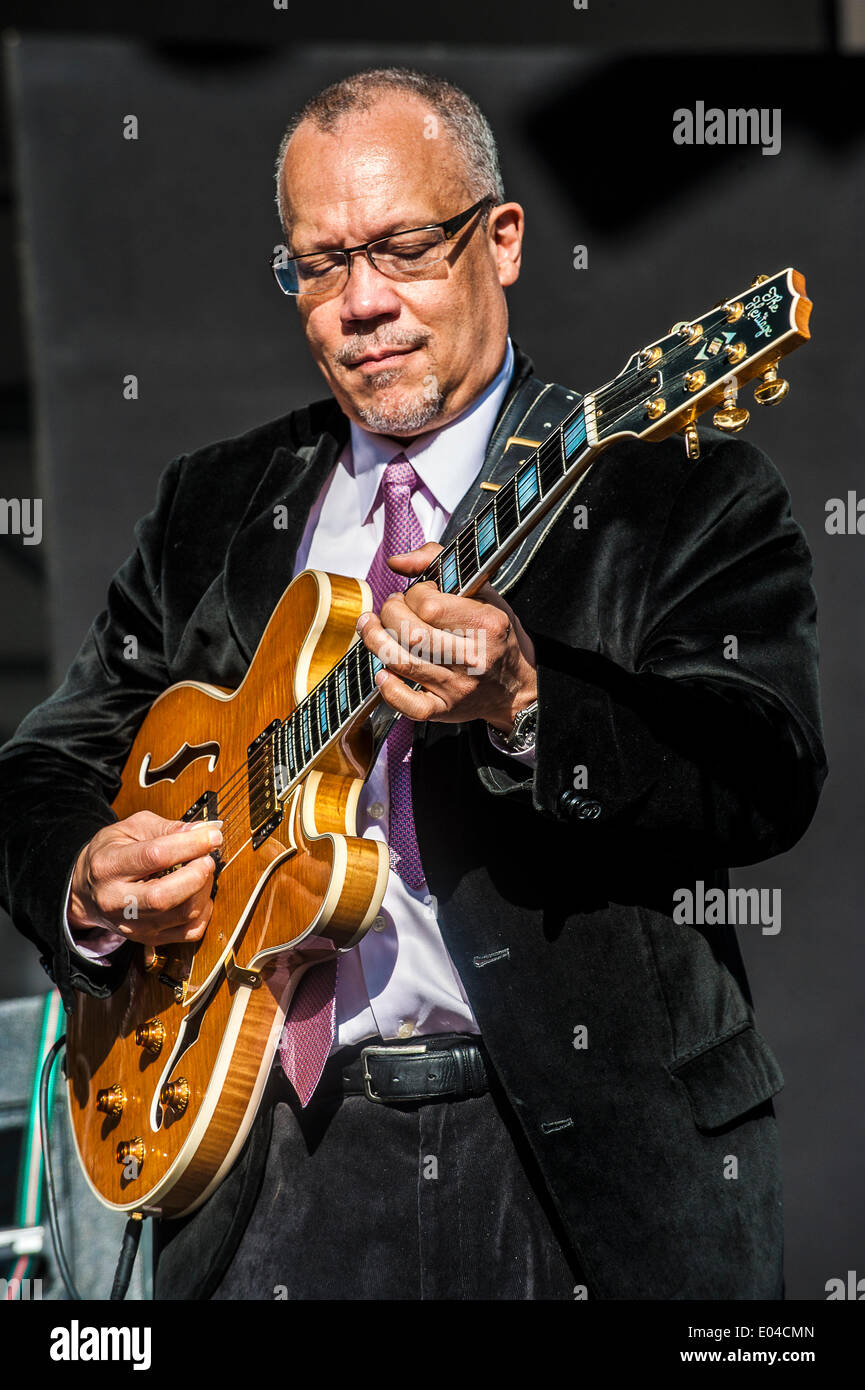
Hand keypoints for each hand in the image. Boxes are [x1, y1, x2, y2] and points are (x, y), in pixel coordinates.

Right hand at [68, 810, 222, 946]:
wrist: (86, 889)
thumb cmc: (111, 854)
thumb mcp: (130, 829)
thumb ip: (166, 829)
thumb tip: (202, 832)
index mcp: (108, 866)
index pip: (154, 856)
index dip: (190, 845)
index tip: (212, 836)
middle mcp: (115, 900)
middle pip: (164, 896)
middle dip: (196, 875)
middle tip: (207, 859)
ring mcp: (131, 924)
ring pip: (181, 915)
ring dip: (203, 891)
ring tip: (202, 872)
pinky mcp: (147, 938)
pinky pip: (188, 932)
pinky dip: (203, 913)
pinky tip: (199, 895)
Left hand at [356, 541, 537, 731]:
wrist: (517, 685)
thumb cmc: (495, 636)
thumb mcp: (483, 593)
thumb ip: (440, 565)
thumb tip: (398, 561)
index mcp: (486, 625)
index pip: (430, 605)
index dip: (412, 594)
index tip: (415, 594)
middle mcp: (473, 658)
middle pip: (411, 633)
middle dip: (389, 613)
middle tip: (392, 608)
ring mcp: (458, 687)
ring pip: (403, 663)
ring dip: (375, 641)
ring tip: (372, 627)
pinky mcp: (446, 710)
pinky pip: (411, 706)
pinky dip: (390, 690)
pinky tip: (383, 673)